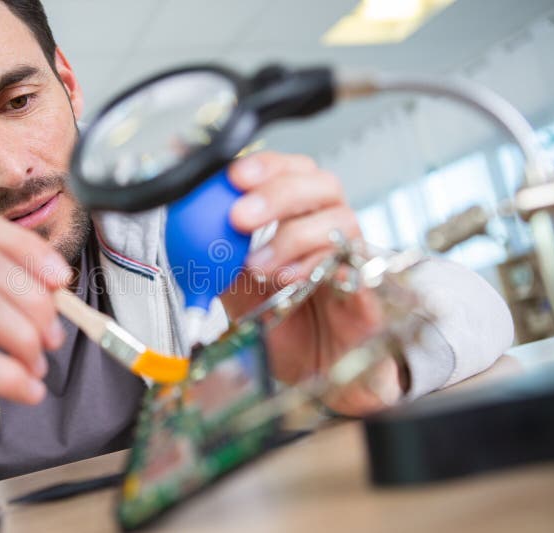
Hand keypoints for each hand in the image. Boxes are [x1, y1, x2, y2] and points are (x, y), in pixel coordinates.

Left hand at [221, 152, 400, 415]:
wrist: (311, 373)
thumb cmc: (280, 322)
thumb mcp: (235, 287)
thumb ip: (215, 258)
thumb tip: (183, 229)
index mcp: (300, 217)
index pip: (292, 171)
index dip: (266, 166)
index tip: (234, 176)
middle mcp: (331, 229)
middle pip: (321, 185)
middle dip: (277, 194)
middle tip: (239, 217)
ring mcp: (354, 257)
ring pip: (341, 222)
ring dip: (293, 239)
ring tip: (261, 268)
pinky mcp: (370, 291)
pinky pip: (359, 269)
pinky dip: (328, 270)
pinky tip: (298, 282)